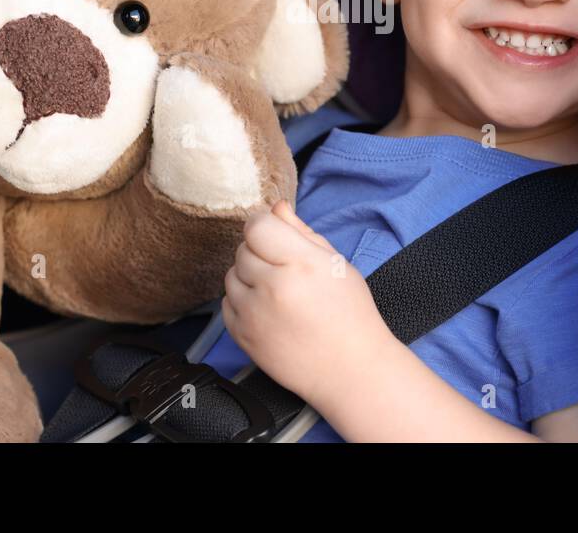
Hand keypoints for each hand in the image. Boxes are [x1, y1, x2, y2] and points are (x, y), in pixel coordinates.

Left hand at [221, 200, 390, 402]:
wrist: (350, 369)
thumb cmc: (349, 314)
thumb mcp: (334, 263)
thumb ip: (301, 232)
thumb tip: (275, 207)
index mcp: (300, 263)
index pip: (257, 225)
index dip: (264, 225)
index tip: (274, 234)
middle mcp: (272, 286)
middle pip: (242, 249)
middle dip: (261, 253)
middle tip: (286, 270)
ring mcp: (253, 314)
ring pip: (231, 275)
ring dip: (249, 277)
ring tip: (278, 292)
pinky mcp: (242, 337)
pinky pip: (226, 303)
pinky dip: (242, 302)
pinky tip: (268, 310)